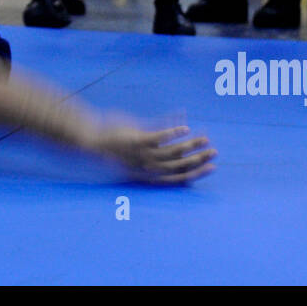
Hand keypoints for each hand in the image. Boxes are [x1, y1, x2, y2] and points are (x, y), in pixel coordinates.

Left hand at [89, 123, 216, 184]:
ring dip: (191, 146)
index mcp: (148, 174)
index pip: (177, 178)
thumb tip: (174, 132)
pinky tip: (186, 127)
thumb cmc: (113, 147)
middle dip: (198, 160)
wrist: (91, 142)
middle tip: (214, 153)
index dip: (196, 173)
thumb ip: (155, 145)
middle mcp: (147, 167)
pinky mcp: (137, 139)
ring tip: (205, 138)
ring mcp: (143, 154)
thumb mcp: (136, 152)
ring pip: (172, 152)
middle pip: (178, 166)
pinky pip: (159, 137)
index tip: (211, 167)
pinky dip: (173, 133)